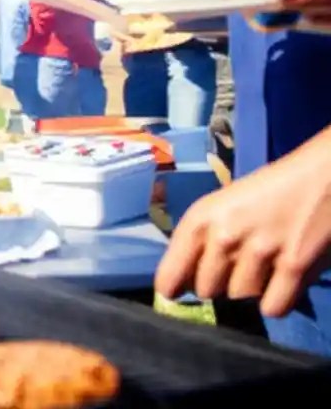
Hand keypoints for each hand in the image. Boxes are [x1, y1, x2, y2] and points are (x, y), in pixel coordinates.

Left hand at [155, 128, 330, 316]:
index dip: (175, 287)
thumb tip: (183, 284)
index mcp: (199, 219)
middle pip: (206, 291)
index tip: (182, 290)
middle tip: (240, 265)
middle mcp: (224, 237)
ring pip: (240, 298)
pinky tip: (285, 279)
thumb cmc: (269, 190)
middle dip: (220, 283)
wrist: (323, 175)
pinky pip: (273, 308)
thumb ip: (201, 241)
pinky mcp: (295, 266)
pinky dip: (279, 301)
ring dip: (252, 289)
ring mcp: (259, 253)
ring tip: (268, 264)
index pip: (168, 278)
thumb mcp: (222, 207)